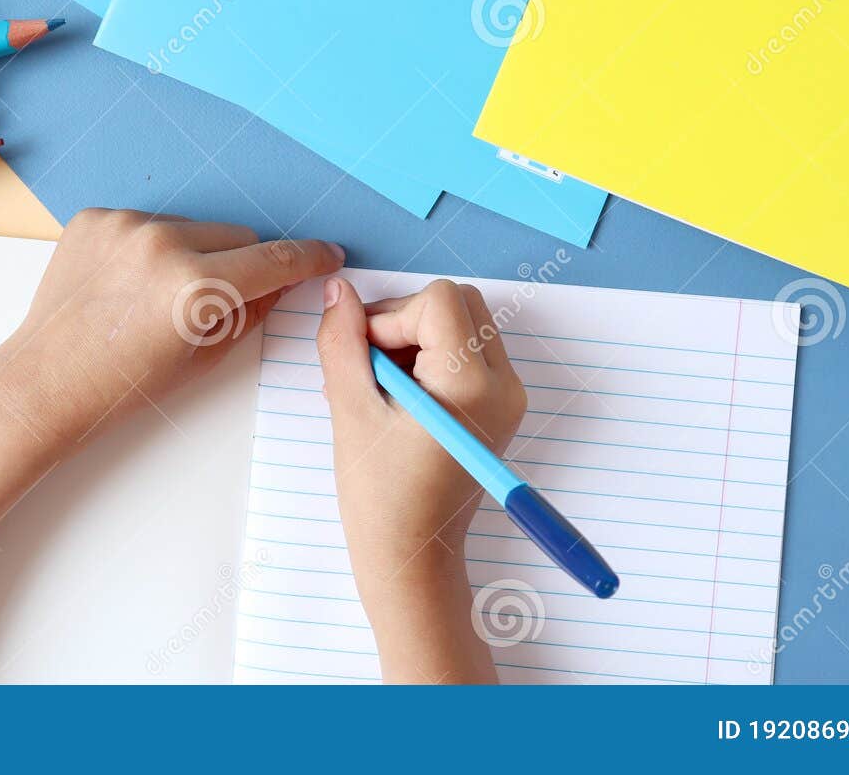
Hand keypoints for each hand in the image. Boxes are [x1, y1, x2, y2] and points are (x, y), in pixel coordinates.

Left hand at [0, 209, 343, 455]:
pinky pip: (148, 222)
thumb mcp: (205, 358)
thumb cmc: (125, 385)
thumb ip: (252, 311)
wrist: (45, 382)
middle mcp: (162, 244)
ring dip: (192, 252)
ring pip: (192, 226)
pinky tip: (126, 285)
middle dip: (238, 264)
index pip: (274, 260)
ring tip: (157, 298)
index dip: (309, 258)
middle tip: (214, 302)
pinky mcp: (95, 218)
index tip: (327, 255)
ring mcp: (125, 226)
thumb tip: (280, 280)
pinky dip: (149, 248)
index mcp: (196, 287)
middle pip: (237, 235)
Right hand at [316, 277, 526, 681]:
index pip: (438, 299)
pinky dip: (430, 360)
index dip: (391, 317)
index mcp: (472, 383)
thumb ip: (343, 342)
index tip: (368, 363)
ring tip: (380, 392)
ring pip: (462, 324)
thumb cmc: (381, 496)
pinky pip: (467, 353)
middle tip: (372, 371)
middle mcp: (505, 384)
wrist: (414, 557)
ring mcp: (508, 396)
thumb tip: (339, 291)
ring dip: (415, 341)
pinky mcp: (500, 406)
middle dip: (407, 323)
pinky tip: (399, 400)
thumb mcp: (350, 410)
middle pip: (458, 303)